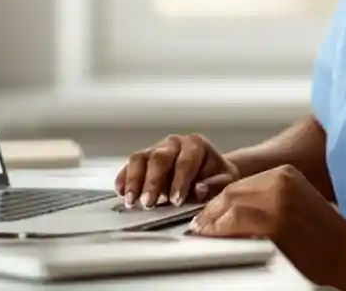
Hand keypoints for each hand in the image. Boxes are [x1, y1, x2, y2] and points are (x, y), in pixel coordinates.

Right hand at [114, 133, 239, 208]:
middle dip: (153, 182)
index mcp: (196, 144)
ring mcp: (156, 148)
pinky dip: (123, 178)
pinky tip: (121, 192)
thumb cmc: (216, 176)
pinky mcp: (143, 158)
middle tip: (149, 203)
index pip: (185, 161)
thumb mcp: (225, 181)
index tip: (175, 200)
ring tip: (131, 201)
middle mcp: (174, 142)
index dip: (179, 181)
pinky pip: (130, 165)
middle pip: (159, 158)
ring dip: (134, 181)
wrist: (209, 171)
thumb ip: (215, 186)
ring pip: (140, 158)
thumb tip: (199, 189)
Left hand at [189, 165, 345, 288]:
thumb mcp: (296, 203)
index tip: (208, 215)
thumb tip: (233, 211)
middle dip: (212, 212)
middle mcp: (280, 181)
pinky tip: (216, 240)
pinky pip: (236, 225)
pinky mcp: (275, 221)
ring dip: (212, 223)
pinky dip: (221, 233)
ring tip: (205, 235)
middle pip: (231, 193)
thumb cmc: (327, 238)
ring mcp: (277, 200)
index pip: (240, 183)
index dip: (219, 201)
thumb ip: (268, 200)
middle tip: (201, 227)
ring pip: (230, 207)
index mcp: (285, 173)